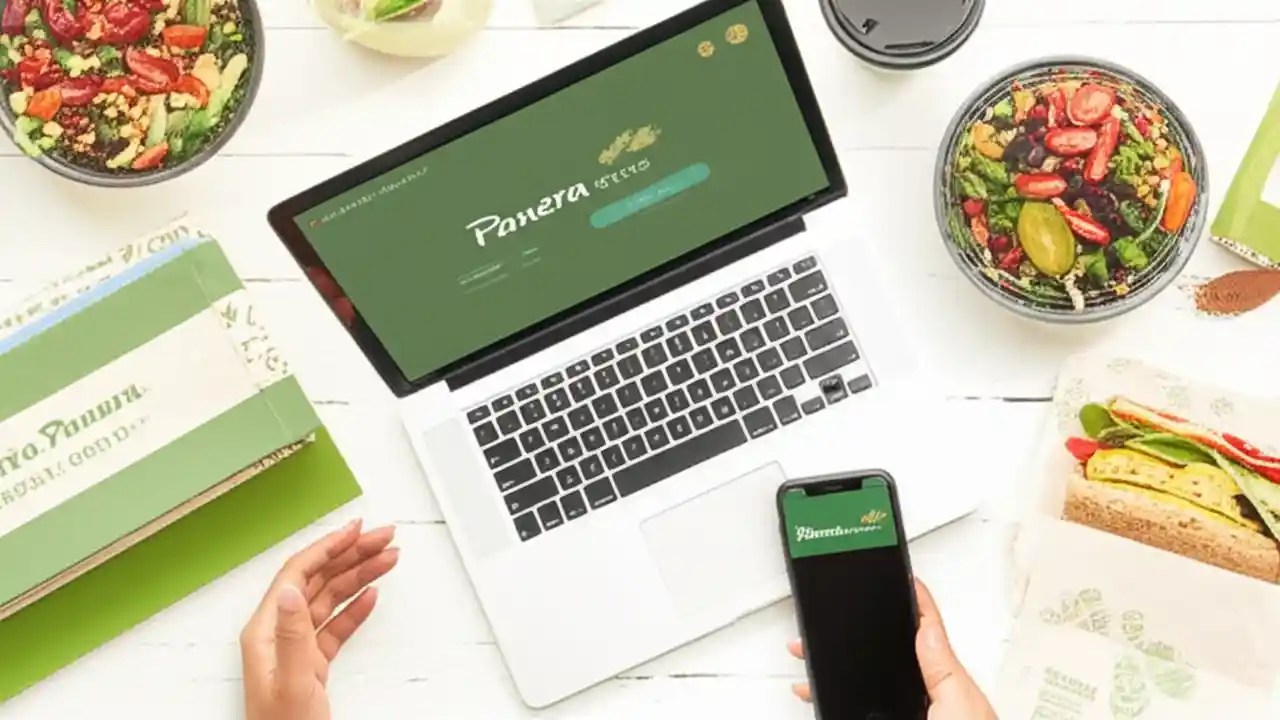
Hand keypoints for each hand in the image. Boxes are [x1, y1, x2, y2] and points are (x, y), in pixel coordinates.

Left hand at [241, 519, 399, 719]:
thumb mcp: (292, 684)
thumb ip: (293, 634)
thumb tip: (292, 588)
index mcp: (266, 631)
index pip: (298, 573)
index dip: (328, 546)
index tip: (354, 529)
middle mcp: (278, 633)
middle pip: (318, 580)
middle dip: (352, 554)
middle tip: (382, 537)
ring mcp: (295, 648)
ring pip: (330, 600)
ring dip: (359, 576)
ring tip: (388, 559)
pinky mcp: (311, 664)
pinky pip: (335, 626)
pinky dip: (355, 609)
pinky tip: (372, 596)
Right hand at [787, 579, 996, 719]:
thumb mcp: (960, 706)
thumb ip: (942, 667)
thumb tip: (926, 625)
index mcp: (945, 684)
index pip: (924, 633)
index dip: (912, 603)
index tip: (899, 576)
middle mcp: (924, 700)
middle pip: (884, 657)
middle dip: (856, 638)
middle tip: (834, 619)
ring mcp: (904, 712)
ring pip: (863, 687)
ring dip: (836, 673)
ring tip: (811, 658)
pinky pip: (851, 709)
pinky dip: (831, 702)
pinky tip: (815, 698)